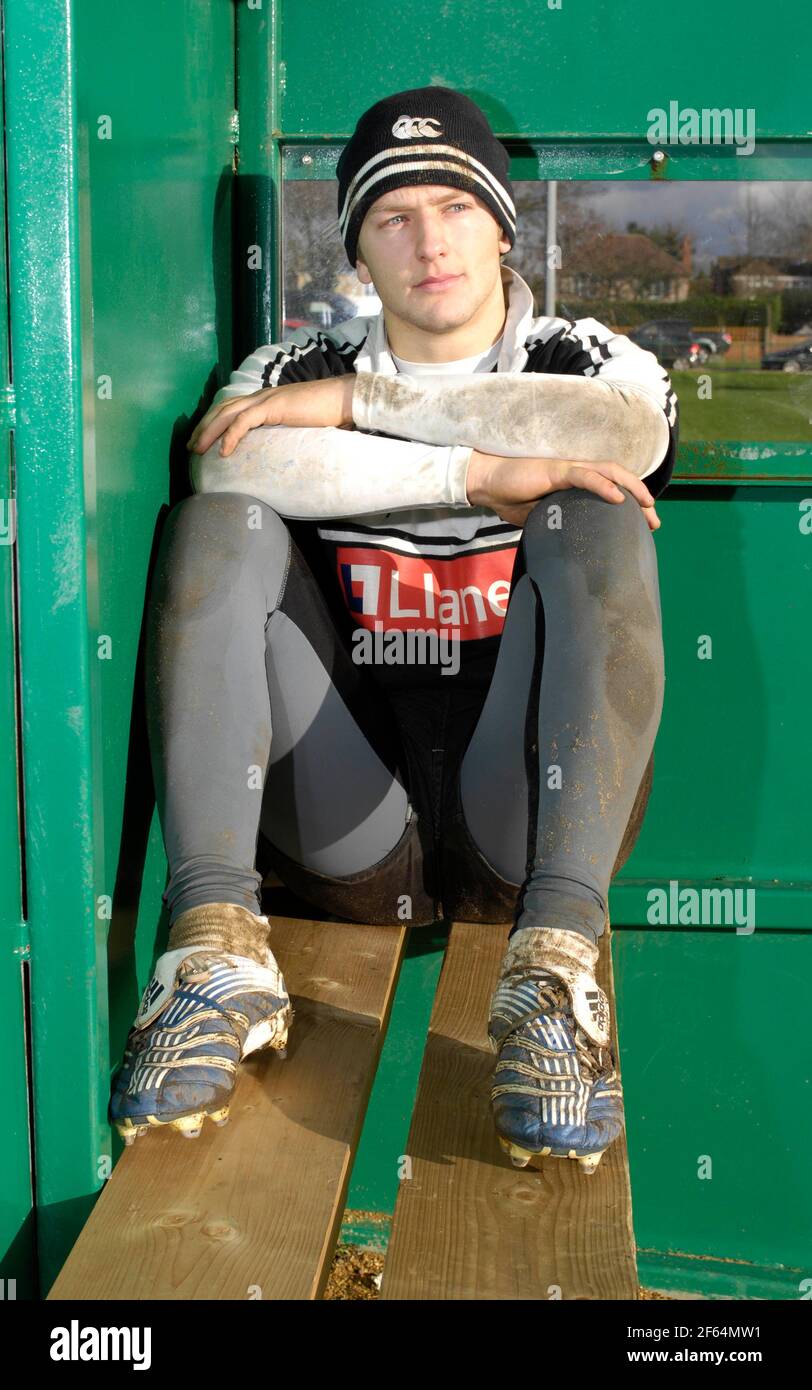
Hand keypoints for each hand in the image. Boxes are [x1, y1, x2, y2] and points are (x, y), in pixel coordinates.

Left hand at [186, 376, 356, 455]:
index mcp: (266, 399)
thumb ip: (283, 431)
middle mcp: (261, 396)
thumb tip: (276, 450)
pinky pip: (245, 421)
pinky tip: (223, 451)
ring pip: (227, 413)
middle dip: (203, 427)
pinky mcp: (274, 407)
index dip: (213, 422)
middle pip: (222, 409)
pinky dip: (231, 436)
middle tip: (190, 447)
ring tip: (197, 449)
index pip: (231, 407)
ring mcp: (266, 399)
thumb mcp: (297, 424)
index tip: (202, 440)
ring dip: (209, 432)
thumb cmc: (327, 413)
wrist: (344, 400)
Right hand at [466, 449, 660, 531]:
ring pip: (609, 472)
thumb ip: (558, 525)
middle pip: (618, 480)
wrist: (489, 483)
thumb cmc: (510, 497)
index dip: (630, 504)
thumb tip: (569, 545)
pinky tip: (618, 497)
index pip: (610, 490)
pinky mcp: (557, 471)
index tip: (645, 525)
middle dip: (640, 499)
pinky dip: (604, 485)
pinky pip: (585, 476)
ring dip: (631, 487)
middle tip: (655, 521)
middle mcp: (577, 472)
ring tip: (647, 504)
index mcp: (575, 484)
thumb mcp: (540, 518)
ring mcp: (568, 469)